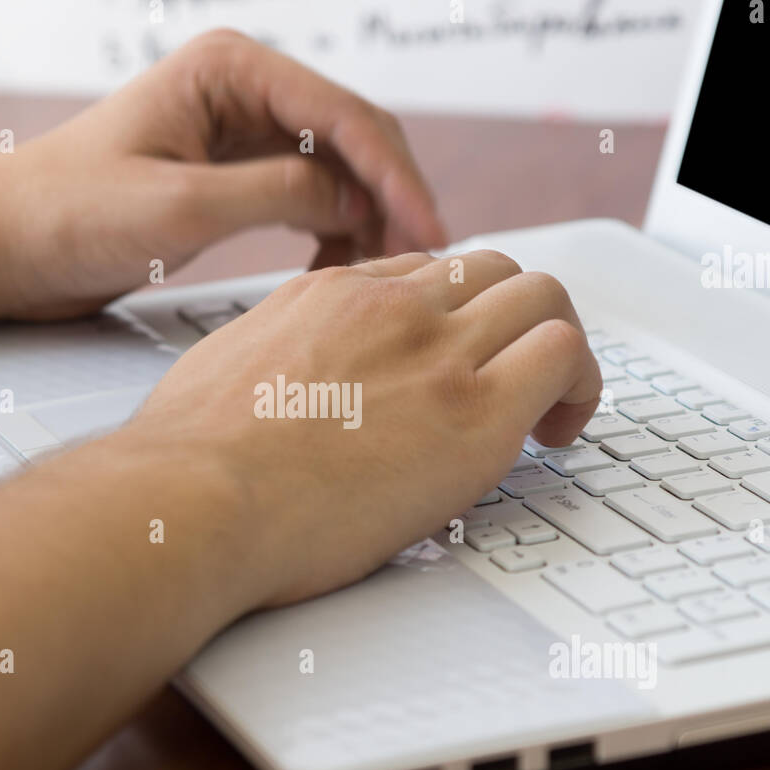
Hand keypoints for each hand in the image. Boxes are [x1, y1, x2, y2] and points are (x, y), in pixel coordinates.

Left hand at [0, 29, 447, 319]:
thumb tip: (361, 198)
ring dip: (365, 220)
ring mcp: (239, 131)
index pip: (345, 118)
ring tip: (379, 278)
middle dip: (391, 198)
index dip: (397, 179)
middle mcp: (242, 90)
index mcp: (230, 70)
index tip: (432, 235)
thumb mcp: (182, 207)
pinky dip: (331, 234)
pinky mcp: (232, 174)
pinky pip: (307, 197)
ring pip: (337, 170)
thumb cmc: (68, 214)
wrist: (5, 245)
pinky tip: (334, 273)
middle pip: (353, 138)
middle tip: (423, 265)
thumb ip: (279, 194)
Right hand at [118, 250, 600, 607]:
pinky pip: (564, 357)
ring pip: (542, 297)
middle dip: (515, 317)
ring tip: (549, 406)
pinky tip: (556, 433)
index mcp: (329, 296)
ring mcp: (437, 351)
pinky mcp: (475, 413)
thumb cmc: (191, 461)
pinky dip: (579, 387)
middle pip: (493, 269)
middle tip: (513, 375)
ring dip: (556, 344)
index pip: (426, 274)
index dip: (454, 317)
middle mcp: (389, 307)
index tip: (455, 361)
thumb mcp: (227, 368)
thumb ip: (279, 357)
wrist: (196, 499)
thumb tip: (288, 381)